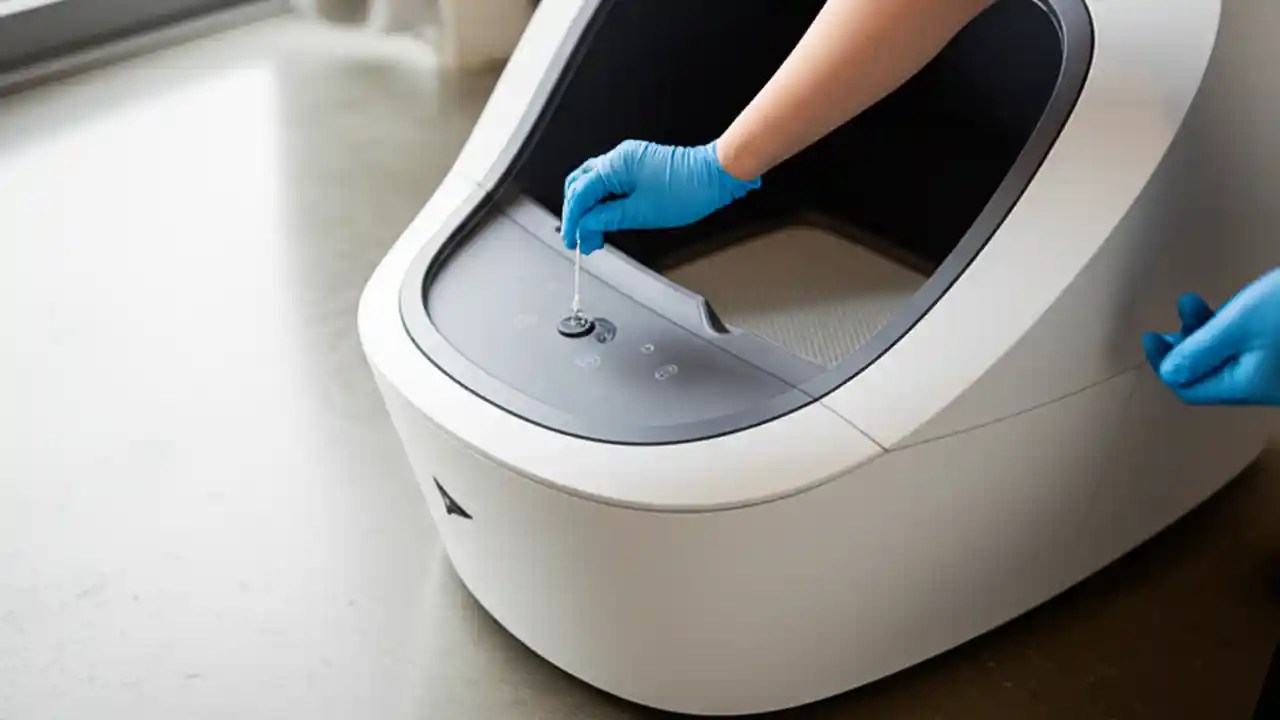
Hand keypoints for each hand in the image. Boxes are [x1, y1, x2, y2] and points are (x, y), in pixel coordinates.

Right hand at [560, 140, 759, 253]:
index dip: (573, 219)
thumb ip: (607, 219)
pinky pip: (611, 182)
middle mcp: (618, 157)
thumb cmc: (687, 190)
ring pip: (594, 184)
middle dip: (578, 213)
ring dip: (591, 209)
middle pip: (581, 185)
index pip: (579, 193)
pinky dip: (604, 201)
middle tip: (582, 239)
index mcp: (615, 165)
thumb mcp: (640, 213)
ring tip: (595, 234)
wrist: (716, 176)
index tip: (572, 240)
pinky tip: (607, 218)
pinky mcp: (638, 165)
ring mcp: (628, 160)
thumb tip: (586, 225)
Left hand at [1143, 268, 1279, 404]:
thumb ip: (1199, 351)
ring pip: (1227, 358)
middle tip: (1182, 306)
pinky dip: (1230, 330)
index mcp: (1246, 386)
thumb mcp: (1238, 325)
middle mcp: (1262, 387)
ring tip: (1194, 300)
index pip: (1189, 389)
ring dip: (1206, 330)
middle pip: (1207, 373)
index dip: (1165, 363)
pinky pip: (1248, 349)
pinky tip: (1228, 308)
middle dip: (1187, 340)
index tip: (1151, 334)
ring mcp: (1276, 373)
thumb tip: (1167, 374)